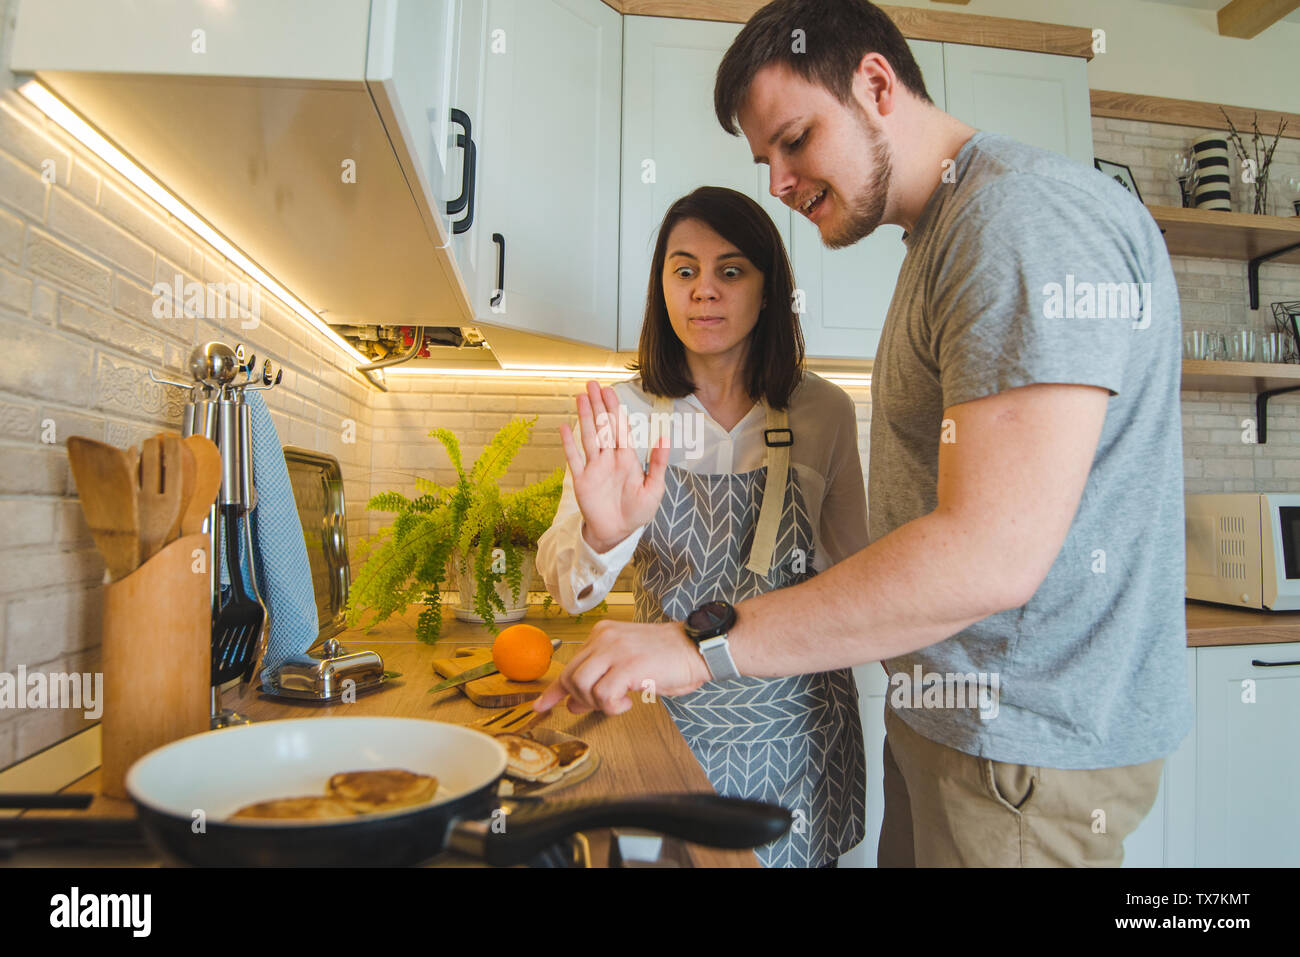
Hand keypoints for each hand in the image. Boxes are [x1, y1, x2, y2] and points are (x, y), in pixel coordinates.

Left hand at [532, 618, 712, 715]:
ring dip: (597, 704)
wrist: (697, 648)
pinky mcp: (628, 665)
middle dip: (581, 700)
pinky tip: (628, 702)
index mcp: (603, 634)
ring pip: (581, 685)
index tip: (541, 705)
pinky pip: (603, 695)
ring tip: (618, 702)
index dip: (552, 689)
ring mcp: (615, 650)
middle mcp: (604, 638)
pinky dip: (612, 707)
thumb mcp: (627, 667)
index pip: (569, 663)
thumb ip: (600, 680)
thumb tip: (573, 703)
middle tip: (603, 705)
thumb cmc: (668, 658)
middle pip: (570, 676)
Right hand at [560, 380, 669, 553]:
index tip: (610, 391)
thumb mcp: (654, 488)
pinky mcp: (581, 480)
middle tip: (592, 384)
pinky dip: (568, 444)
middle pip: (602, 426)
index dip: (614, 409)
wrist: (618, 533)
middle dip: (597, 405)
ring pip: (588, 437)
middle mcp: (609, 458)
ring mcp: (594, 468)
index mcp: (627, 458)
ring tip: (580, 397)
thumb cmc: (638, 512)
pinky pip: (573, 459)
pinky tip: (564, 427)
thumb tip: (665, 437)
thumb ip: (658, 463)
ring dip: (584, 417)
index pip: (620, 428)